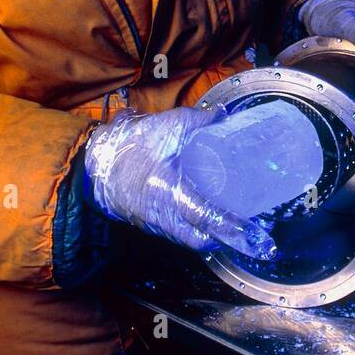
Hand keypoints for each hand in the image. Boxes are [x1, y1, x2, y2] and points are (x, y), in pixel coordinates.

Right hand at [82, 105, 276, 257]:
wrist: (98, 163)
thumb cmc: (131, 145)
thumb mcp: (167, 125)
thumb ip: (200, 121)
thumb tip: (226, 115)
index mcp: (170, 191)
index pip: (207, 216)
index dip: (233, 227)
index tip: (256, 234)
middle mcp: (166, 214)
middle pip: (205, 238)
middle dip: (232, 238)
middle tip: (256, 233)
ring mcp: (159, 223)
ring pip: (194, 239)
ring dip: (217, 236)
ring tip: (242, 229)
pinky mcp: (156, 224)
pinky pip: (183, 234)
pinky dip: (201, 232)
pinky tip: (216, 222)